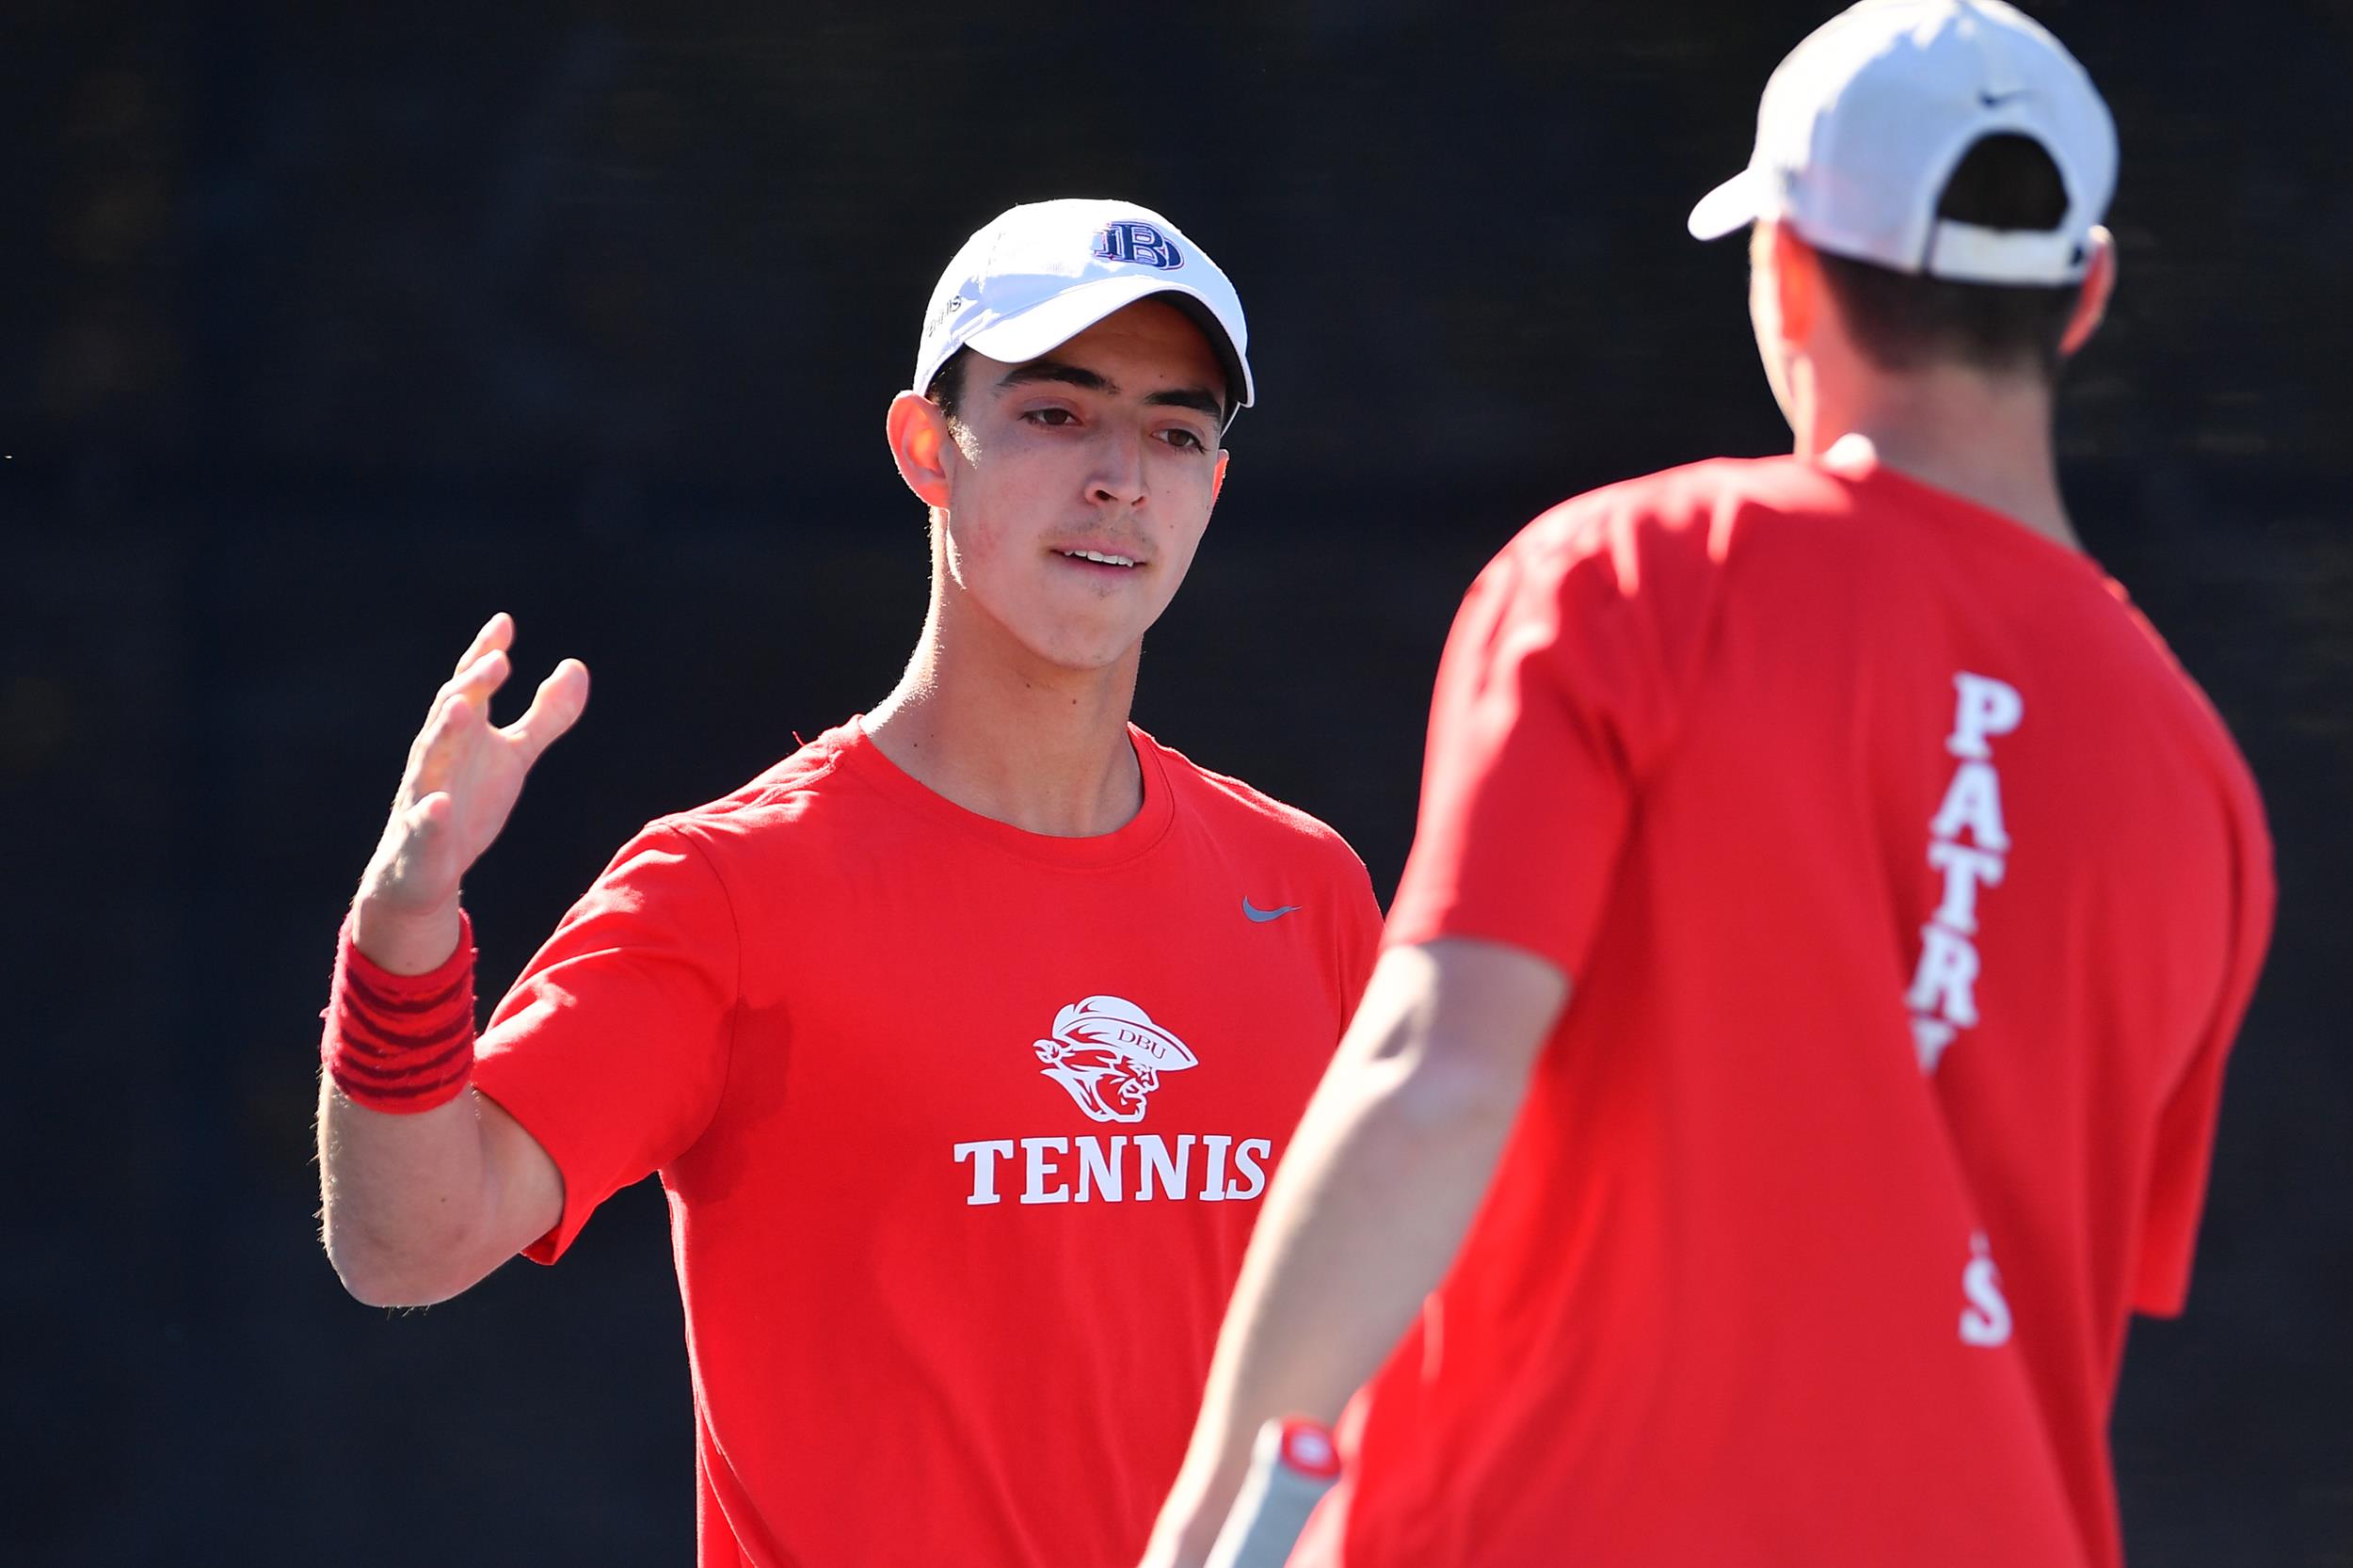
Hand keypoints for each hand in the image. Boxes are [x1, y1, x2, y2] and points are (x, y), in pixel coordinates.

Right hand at [351, 613, 588, 971]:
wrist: (424, 869)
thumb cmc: (467, 801)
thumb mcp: (515, 755)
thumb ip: (546, 714)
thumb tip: (576, 666)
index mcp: (462, 732)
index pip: (470, 685)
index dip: (485, 654)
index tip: (505, 623)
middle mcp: (437, 756)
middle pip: (451, 712)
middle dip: (472, 684)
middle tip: (497, 659)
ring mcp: (424, 795)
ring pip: (429, 759)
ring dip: (445, 731)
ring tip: (464, 705)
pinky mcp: (421, 839)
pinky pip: (424, 825)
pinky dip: (431, 815)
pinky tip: (440, 805)